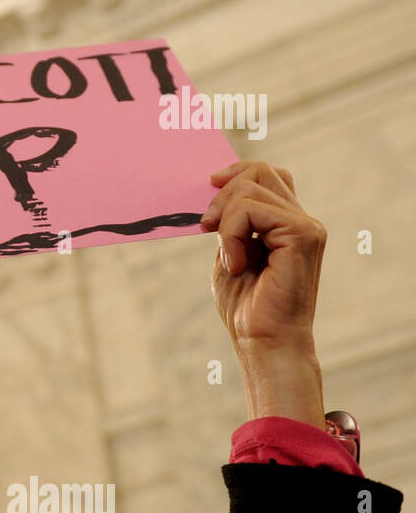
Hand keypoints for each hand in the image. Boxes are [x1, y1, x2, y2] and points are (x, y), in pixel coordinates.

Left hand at [200, 161, 326, 428]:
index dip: (235, 173)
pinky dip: (231, 233)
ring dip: (224, 220)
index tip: (207, 187)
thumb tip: (213, 193)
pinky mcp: (302, 234)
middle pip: (260, 171)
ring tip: (228, 257)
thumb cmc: (246, 307)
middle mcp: (302, 220)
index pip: (266, 175)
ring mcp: (305, 226)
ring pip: (250, 187)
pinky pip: (250, 209)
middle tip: (206, 227)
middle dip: (222, 193)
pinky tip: (237, 263)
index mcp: (287, 224)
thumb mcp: (229, 254)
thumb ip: (228, 225)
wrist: (263, 342)